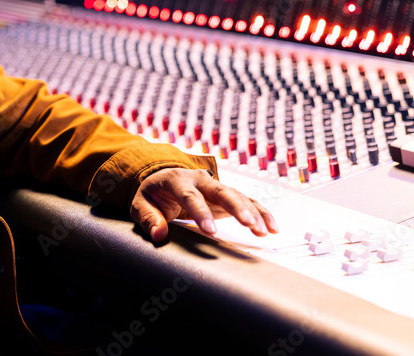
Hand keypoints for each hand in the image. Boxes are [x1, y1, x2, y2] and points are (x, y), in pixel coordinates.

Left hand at [130, 168, 278, 242]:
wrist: (163, 180)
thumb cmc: (153, 194)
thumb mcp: (141, 204)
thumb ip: (148, 218)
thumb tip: (158, 234)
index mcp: (177, 180)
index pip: (190, 196)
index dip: (201, 212)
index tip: (210, 230)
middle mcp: (200, 179)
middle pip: (220, 191)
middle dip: (236, 207)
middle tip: (248, 224)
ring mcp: (216, 185)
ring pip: (238, 196)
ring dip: (253, 212)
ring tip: (265, 231)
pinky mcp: (227, 194)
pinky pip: (247, 202)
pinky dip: (260, 213)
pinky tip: (272, 227)